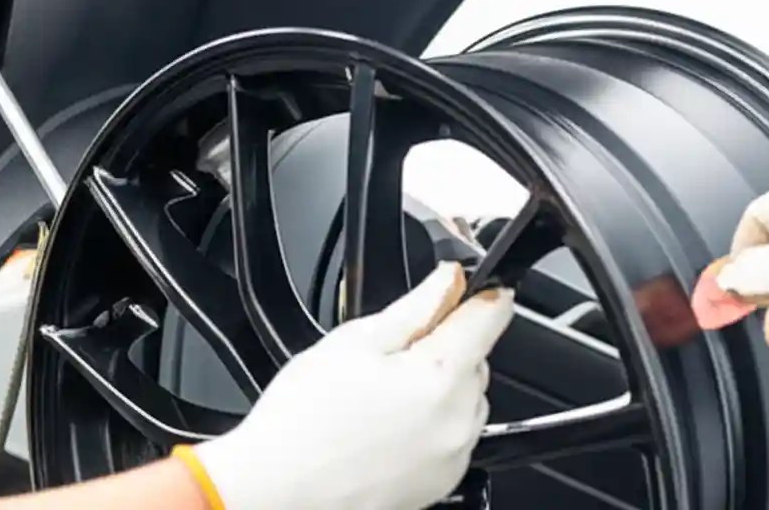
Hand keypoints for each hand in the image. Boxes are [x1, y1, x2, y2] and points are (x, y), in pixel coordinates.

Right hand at [186, 262, 513, 509]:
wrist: (276, 494)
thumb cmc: (302, 423)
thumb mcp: (353, 343)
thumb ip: (415, 307)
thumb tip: (448, 279)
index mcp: (440, 376)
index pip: (492, 316)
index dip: (480, 294)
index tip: (465, 289)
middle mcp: (458, 420)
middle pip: (476, 358)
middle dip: (443, 346)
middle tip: (388, 357)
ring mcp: (453, 455)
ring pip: (465, 398)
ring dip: (439, 386)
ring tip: (380, 397)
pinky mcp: (443, 481)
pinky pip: (453, 435)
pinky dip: (432, 423)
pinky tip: (386, 426)